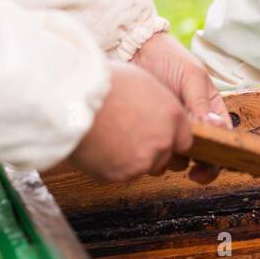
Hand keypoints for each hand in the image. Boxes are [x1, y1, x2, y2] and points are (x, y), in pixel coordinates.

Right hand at [68, 62, 192, 183]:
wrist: (75, 99)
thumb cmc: (106, 83)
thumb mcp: (143, 83)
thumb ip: (159, 104)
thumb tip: (160, 112)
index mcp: (173, 115)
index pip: (185, 140)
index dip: (170, 137)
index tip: (156, 134)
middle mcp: (163, 140)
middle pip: (166, 156)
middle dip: (151, 150)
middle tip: (129, 135)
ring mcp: (143, 161)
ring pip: (144, 167)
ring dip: (132, 158)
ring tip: (111, 138)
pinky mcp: (121, 175)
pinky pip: (121, 173)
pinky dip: (112, 165)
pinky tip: (100, 146)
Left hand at [131, 30, 230, 183]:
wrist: (134, 49)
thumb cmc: (168, 58)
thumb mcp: (191, 76)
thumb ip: (200, 102)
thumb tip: (213, 127)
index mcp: (210, 109)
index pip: (221, 139)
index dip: (219, 156)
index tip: (208, 165)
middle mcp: (192, 123)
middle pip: (203, 155)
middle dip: (201, 167)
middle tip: (193, 173)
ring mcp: (169, 128)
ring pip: (177, 157)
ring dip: (173, 159)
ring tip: (163, 147)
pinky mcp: (148, 130)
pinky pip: (154, 150)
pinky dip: (152, 152)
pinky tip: (147, 145)